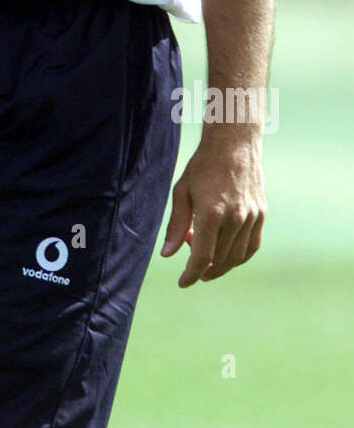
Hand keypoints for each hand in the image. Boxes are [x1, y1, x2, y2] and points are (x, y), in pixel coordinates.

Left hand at [160, 132, 265, 285]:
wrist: (233, 145)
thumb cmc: (202, 167)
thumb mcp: (181, 193)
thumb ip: (176, 226)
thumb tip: (167, 255)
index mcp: (212, 213)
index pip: (202, 257)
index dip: (191, 274)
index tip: (183, 283)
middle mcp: (235, 218)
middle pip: (218, 258)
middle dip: (201, 261)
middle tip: (189, 244)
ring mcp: (251, 217)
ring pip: (236, 257)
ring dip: (219, 262)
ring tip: (204, 249)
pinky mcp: (261, 214)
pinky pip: (252, 247)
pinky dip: (239, 257)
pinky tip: (226, 255)